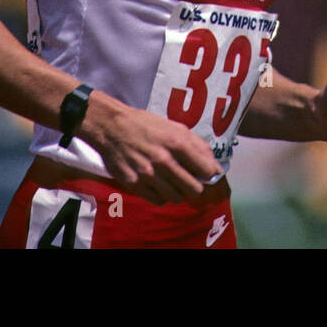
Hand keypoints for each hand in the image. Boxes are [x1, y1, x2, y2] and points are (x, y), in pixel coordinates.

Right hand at [81, 96, 222, 205]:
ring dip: (177, 191)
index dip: (209, 174)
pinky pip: (158, 201)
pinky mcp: (134, 184)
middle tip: (188, 179)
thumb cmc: (146, 125)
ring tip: (170, 180)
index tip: (205, 173)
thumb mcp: (175, 127)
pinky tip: (157, 184)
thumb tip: (215, 167)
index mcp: (177, 143)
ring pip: (177, 198)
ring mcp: (148, 174)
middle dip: (195, 186)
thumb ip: (197, 146)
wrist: (112, 127)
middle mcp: (164, 160)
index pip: (207, 170)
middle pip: (194, 189)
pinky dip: (161, 196)